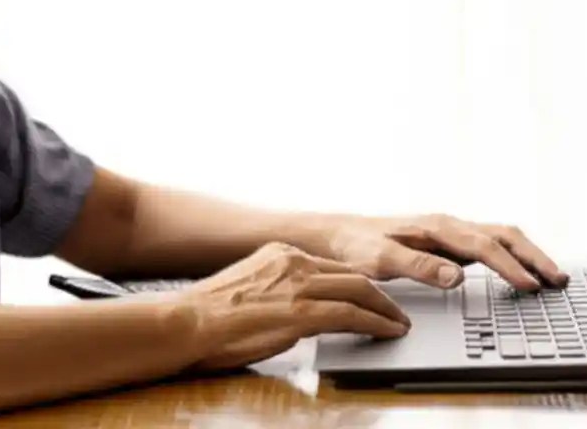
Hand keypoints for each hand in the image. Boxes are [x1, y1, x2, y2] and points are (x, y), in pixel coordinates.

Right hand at [178, 242, 409, 371]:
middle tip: (395, 311)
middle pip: (353, 274)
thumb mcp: (249, 288)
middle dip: (380, 294)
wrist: (188, 323)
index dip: (356, 283)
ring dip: (386, 310)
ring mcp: (299, 284)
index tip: (369, 295)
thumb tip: (293, 310)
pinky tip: (387, 332)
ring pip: (360, 290)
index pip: (331, 266)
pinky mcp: (302, 310)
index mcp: (279, 253)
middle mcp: (293, 261)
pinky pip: (352, 314)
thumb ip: (277, 290)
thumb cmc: (209, 316)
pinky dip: (376, 323)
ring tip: (398, 323)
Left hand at [319, 213, 567, 291]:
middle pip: (503, 235)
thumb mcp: (382, 260)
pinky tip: (521, 272)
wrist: (340, 235)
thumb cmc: (358, 247)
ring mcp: (451, 232)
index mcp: (437, 227)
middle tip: (560, 279)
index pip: (484, 246)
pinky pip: (490, 245)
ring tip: (552, 277)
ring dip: (528, 254)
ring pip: (500, 237)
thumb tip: (457, 276)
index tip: (530, 286)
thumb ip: (419, 267)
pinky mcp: (449, 242)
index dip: (509, 267)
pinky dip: (512, 256)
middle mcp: (449, 225)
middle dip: (534, 256)